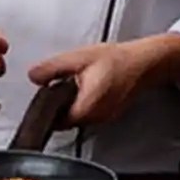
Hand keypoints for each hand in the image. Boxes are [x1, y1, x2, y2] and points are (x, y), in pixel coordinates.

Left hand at [27, 34, 179, 125]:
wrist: (146, 62)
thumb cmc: (118, 60)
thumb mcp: (77, 58)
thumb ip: (51, 68)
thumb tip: (33, 76)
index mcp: (86, 107)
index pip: (55, 121)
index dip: (45, 109)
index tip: (42, 96)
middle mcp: (95, 118)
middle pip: (64, 121)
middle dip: (57, 106)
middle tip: (57, 86)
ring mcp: (103, 118)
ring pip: (76, 117)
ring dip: (69, 104)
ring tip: (72, 84)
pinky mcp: (109, 114)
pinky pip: (88, 113)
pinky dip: (82, 102)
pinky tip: (85, 87)